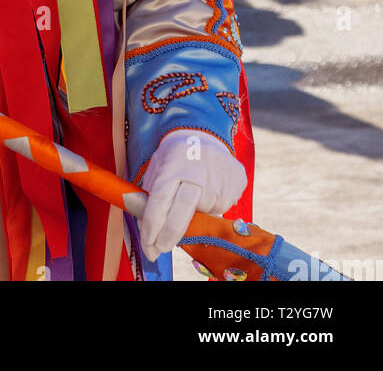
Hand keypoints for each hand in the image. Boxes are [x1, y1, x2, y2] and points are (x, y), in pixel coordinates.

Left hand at [139, 130, 246, 260]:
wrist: (205, 134)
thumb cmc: (176, 156)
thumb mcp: (158, 167)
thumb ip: (152, 195)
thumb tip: (146, 228)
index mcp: (173, 168)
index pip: (160, 203)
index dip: (152, 227)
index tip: (148, 246)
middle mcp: (197, 176)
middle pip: (182, 216)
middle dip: (169, 237)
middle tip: (159, 250)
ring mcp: (219, 181)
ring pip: (204, 213)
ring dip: (195, 213)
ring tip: (193, 191)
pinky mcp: (237, 184)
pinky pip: (221, 206)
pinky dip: (211, 204)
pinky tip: (208, 187)